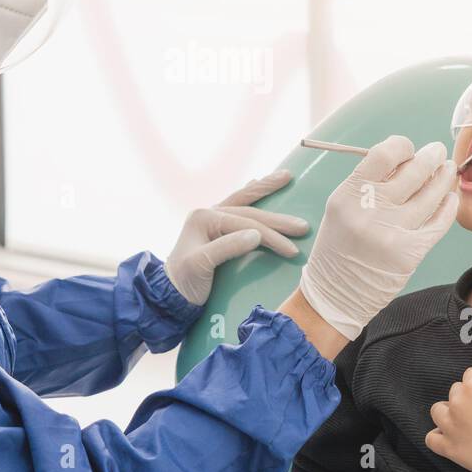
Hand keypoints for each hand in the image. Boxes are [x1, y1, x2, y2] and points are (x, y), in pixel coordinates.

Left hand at [165, 169, 309, 305]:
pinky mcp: (215, 227)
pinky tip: (257, 182)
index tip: (292, 249)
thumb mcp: (201, 265)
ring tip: (286, 176)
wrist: (168, 294)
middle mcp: (208, 212)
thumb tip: (256, 235)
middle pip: (249, 211)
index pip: (246, 224)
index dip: (271, 236)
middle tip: (303, 225)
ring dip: (265, 189)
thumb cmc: (184, 282)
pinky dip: (250, 194)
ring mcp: (211, 218)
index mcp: (204, 217)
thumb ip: (227, 248)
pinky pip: (237, 205)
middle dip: (277, 218)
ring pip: (244, 200)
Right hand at [296, 135, 458, 340]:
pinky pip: (439, 222)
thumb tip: (405, 158)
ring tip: (448, 171)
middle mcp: (370, 211)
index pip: (383, 154)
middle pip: (414, 170)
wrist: (336, 294)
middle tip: (438, 152)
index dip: (402, 146)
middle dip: (431, 156)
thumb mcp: (342, 208)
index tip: (408, 149)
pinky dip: (449, 206)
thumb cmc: (339, 246)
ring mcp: (392, 232)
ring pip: (432, 194)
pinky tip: (451, 198)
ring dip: (445, 178)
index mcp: (348, 195)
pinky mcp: (410, 252)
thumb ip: (369, 183)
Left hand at [425, 367, 471, 471]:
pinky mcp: (447, 446)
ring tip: (462, 423)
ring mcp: (450, 425)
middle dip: (465, 399)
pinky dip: (437, 438)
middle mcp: (458, 402)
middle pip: (454, 391)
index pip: (470, 374)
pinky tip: (448, 438)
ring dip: (447, 414)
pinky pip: (431, 438)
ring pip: (437, 410)